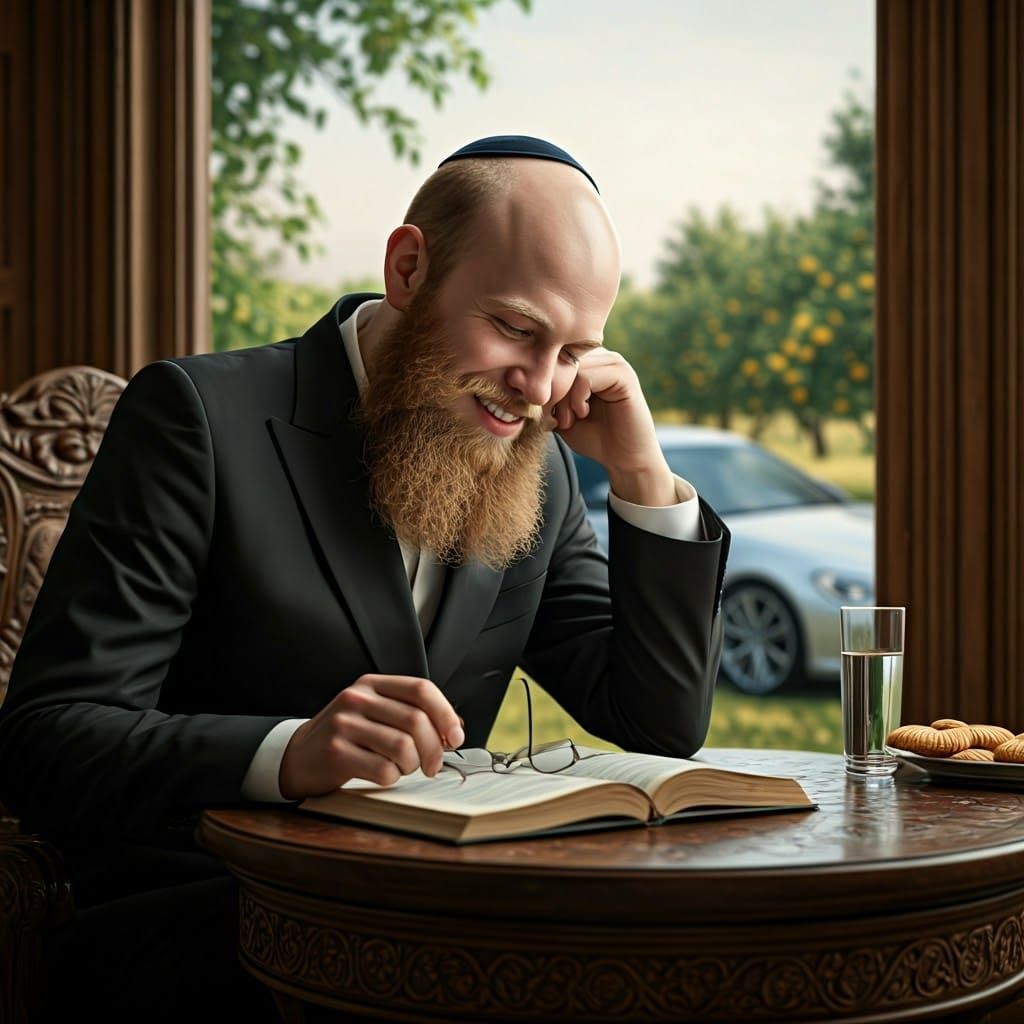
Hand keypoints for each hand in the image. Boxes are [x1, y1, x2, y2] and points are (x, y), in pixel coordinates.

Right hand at [278, 674, 464, 798]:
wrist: (298, 757)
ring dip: (411, 765)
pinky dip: (392, 778)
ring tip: (402, 768)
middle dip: (433, 749)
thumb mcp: (375, 714)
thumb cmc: (347, 737)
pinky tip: (382, 775)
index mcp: (372, 684)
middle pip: (416, 721)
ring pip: (403, 747)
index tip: (456, 736)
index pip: (421, 689)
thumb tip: (456, 727)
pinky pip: (383, 770)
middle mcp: (357, 698)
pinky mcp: (335, 752)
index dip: (445, 714)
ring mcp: (344, 724)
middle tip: (431, 766)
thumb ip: (411, 714)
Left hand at [549, 349, 675, 506]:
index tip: (543, 411)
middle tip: (554, 418)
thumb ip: (541, 396)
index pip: (552, 355)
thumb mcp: (558, 414)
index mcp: (586, 361)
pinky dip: (577, 398)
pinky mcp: (623, 375)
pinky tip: (583, 413)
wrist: (623, 459)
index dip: (541, 383)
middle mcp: (601, 356)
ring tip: (569, 419)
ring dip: (563, 397)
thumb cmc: (592, 437)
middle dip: (550, 391)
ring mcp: (614, 362)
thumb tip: (513, 376)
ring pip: (571, 367)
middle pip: (559, 358)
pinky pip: (586, 376)